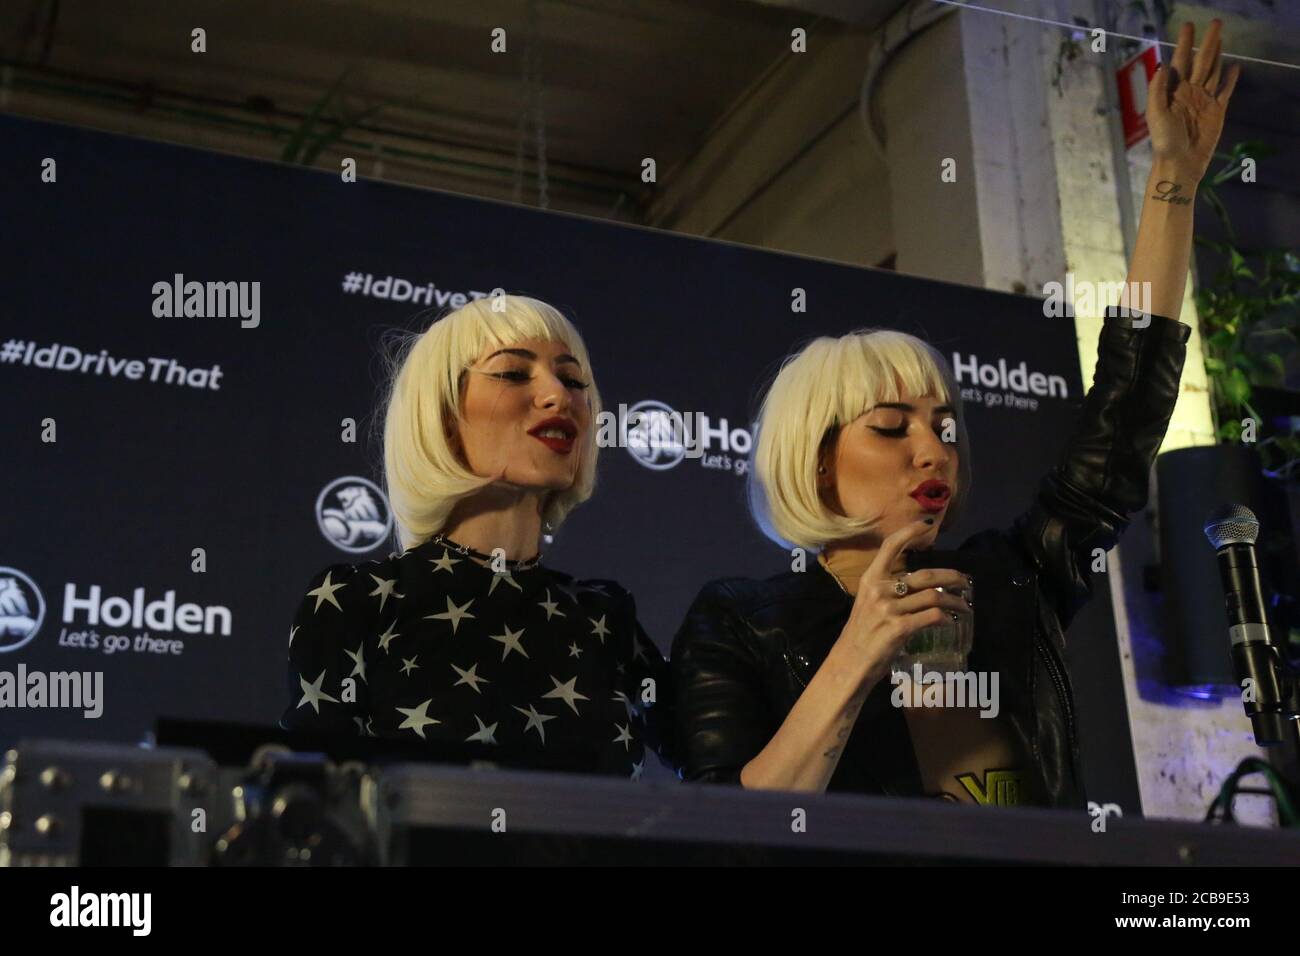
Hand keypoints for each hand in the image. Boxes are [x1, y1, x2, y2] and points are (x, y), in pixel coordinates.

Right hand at [840, 519, 971, 682]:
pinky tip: (951, 621)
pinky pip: (932, 617)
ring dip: (956, 601)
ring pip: (934, 597)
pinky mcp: (899, 628)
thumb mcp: (869, 603)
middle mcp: (880, 590)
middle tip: (966, 582)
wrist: (850, 661)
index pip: (890, 547)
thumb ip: (889, 590)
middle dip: (952, 577)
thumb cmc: (862, 632)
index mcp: (871, 579)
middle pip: (926, 575)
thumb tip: (920, 585)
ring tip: (965, 607)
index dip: (909, 532)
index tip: (927, 525)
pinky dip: (946, 618)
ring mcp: (889, 609)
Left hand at [1147, 19, 1240, 180]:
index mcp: (1173, 91)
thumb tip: (1161, 65)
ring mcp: (1204, 100)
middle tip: (1215, 23)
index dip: (1185, 43)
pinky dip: (1230, 79)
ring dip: (1218, 55)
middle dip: (1207, 42)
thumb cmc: (1164, 141)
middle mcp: (1189, 91)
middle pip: (1201, 61)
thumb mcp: (1155, 114)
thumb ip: (1157, 90)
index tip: (1188, 26)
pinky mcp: (1217, 110)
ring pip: (1213, 71)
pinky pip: (1225, 91)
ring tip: (1221, 38)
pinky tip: (1234, 67)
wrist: (1181, 162)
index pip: (1180, 61)